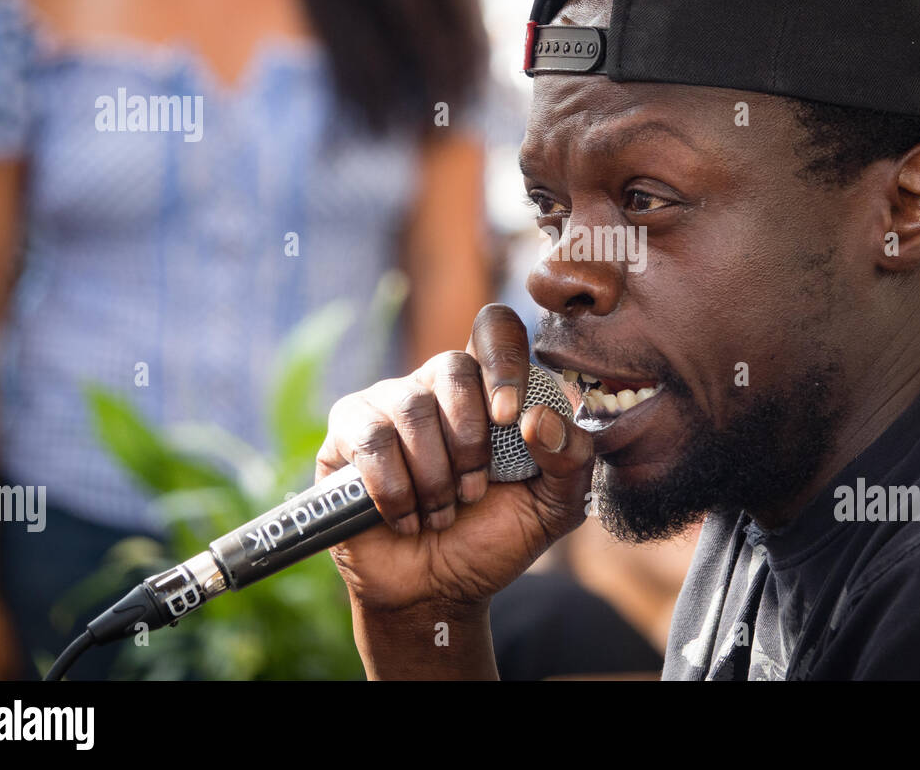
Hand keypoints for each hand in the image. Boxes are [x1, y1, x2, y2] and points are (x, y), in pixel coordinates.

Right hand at [316, 304, 593, 675]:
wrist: (436, 592)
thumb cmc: (493, 538)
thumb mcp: (554, 507)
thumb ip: (573, 459)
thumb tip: (539, 418)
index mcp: (490, 387)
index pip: (494, 328)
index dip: (504, 363)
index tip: (509, 418)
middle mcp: (437, 385)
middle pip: (452, 366)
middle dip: (469, 440)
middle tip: (473, 490)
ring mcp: (388, 404)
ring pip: (411, 407)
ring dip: (434, 475)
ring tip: (441, 513)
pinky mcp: (346, 433)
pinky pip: (371, 438)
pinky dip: (395, 488)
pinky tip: (406, 519)